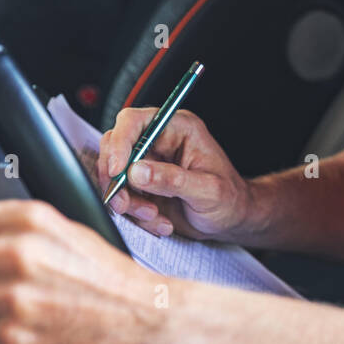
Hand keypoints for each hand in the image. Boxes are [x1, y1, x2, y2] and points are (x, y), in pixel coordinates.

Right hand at [97, 106, 251, 241]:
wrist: (230, 220)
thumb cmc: (228, 199)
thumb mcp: (208, 191)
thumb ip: (174, 180)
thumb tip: (137, 172)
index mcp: (178, 129)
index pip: (135, 121)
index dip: (119, 143)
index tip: (116, 170)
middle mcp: (159, 141)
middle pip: (114, 147)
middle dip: (117, 180)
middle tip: (126, 204)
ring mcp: (148, 164)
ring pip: (113, 176)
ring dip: (128, 202)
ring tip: (154, 215)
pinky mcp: (142, 185)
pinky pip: (122, 196)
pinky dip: (134, 214)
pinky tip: (160, 221)